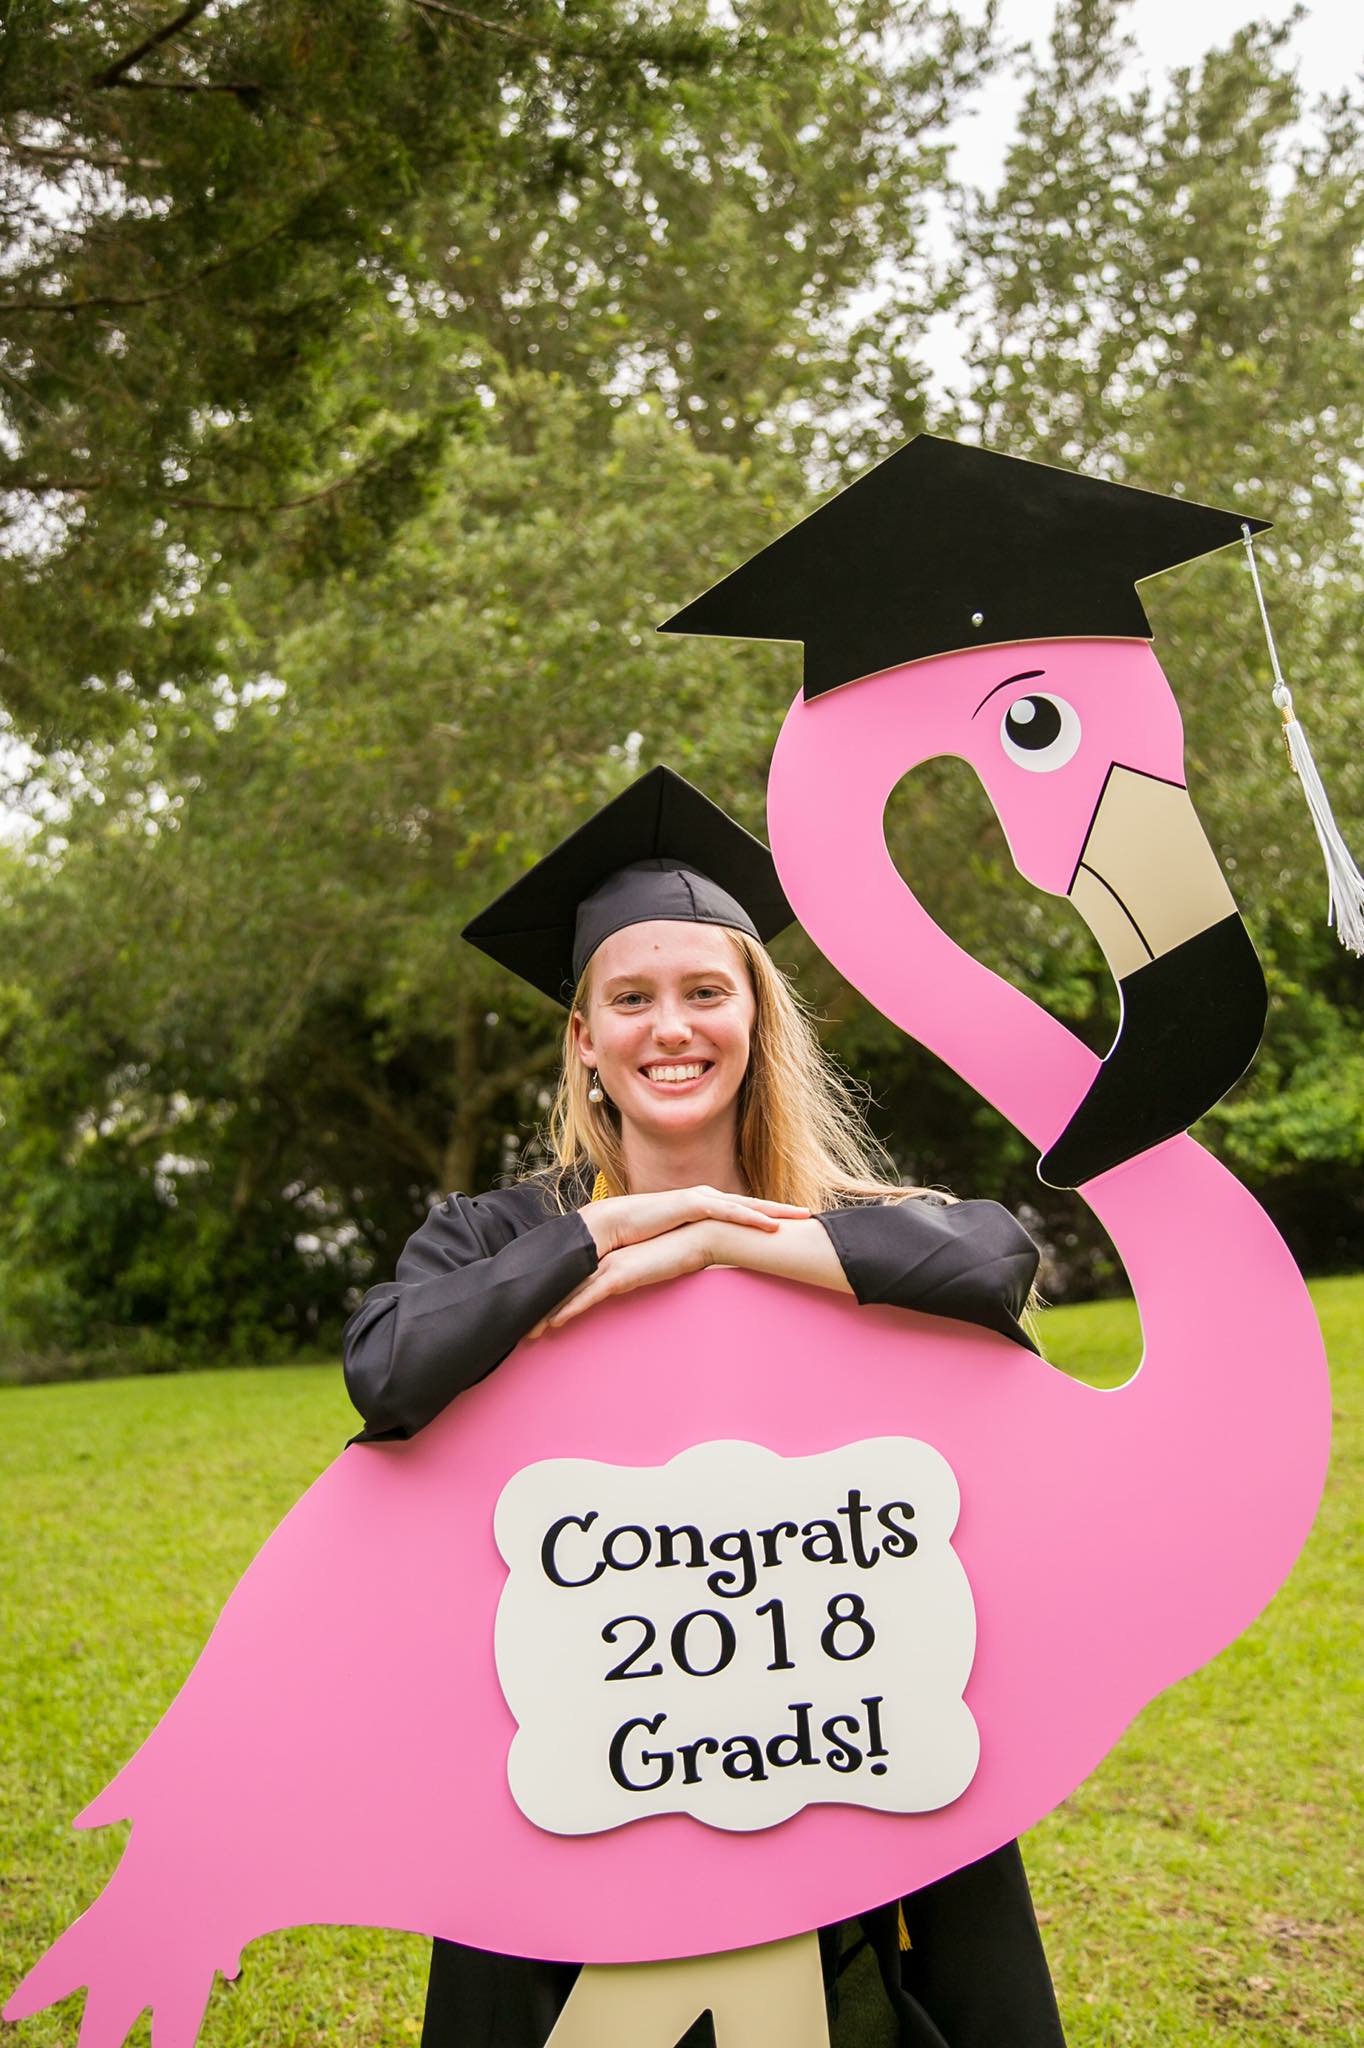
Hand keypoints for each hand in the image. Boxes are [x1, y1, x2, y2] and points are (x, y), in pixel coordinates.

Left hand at [528, 1222, 717, 1335]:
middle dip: (539, 1308)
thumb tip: (627, 1285)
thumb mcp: (649, 1267)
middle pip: (563, 1286)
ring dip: (546, 1314)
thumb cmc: (678, 1252)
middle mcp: (602, 1259)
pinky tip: (553, 1324)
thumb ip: (634, 1275)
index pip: (572, 1279)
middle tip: (520, 1327)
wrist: (696, 1237)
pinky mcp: (619, 1274)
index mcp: (607, 1257)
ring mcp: (609, 1266)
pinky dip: (569, 1310)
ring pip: (569, 1294)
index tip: (535, 1312)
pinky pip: (588, 1297)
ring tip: (528, 1332)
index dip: (552, 1296)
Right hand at [579, 1185, 807, 1257]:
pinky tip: (773, 1224)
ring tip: (801, 1217)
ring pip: (747, 1205)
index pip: (740, 1212)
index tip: (790, 1222)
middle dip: (781, 1209)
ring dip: (776, 1210)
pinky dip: (753, 1217)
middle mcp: (705, 1199)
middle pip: (752, 1205)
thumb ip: (690, 1249)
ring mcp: (700, 1199)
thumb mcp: (672, 1244)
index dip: (765, 1216)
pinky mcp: (693, 1204)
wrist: (612, 1227)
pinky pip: (730, 1211)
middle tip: (808, 1214)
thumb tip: (702, 1264)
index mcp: (701, 1208)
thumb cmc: (637, 1237)